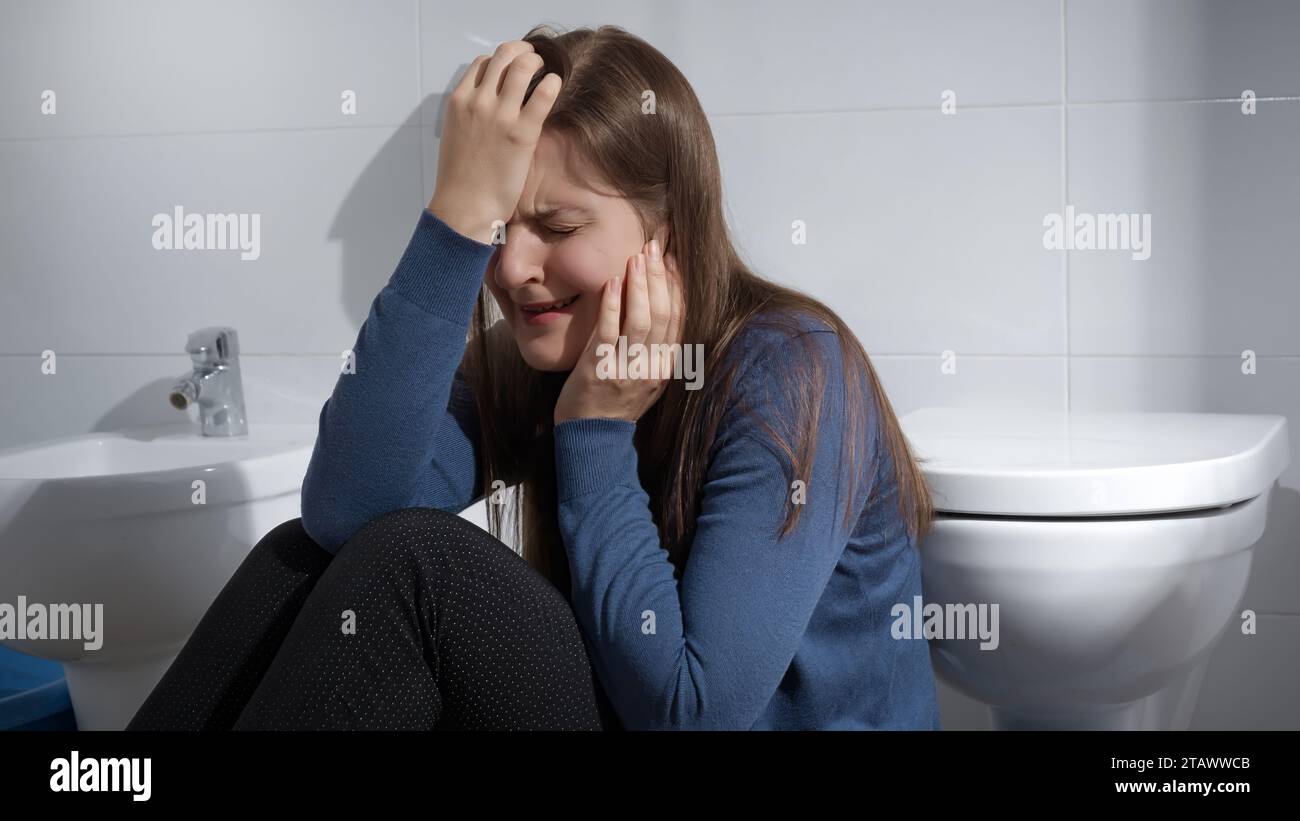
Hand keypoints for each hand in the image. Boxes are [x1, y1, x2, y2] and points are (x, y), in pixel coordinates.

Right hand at [427, 40, 561, 243]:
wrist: (463, 207)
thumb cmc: (459, 179)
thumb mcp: (456, 135)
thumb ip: (469, 114)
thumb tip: (486, 107)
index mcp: (459, 101)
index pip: (482, 63)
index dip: (501, 61)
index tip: (513, 67)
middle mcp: (478, 101)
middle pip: (504, 55)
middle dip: (523, 51)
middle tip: (536, 59)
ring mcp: (500, 115)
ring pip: (523, 66)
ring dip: (538, 62)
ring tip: (548, 69)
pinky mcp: (522, 132)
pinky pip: (543, 94)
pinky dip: (553, 83)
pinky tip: (556, 85)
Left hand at [554, 236, 683, 424]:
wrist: (591, 438)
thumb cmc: (613, 403)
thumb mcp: (645, 378)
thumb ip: (654, 348)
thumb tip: (657, 307)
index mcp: (665, 367)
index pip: (679, 320)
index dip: (678, 287)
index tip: (672, 260)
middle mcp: (652, 368)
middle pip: (664, 315)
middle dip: (660, 277)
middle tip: (654, 248)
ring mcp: (628, 369)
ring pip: (642, 321)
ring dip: (640, 285)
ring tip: (637, 258)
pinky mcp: (601, 369)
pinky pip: (610, 331)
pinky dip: (613, 304)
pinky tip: (612, 282)